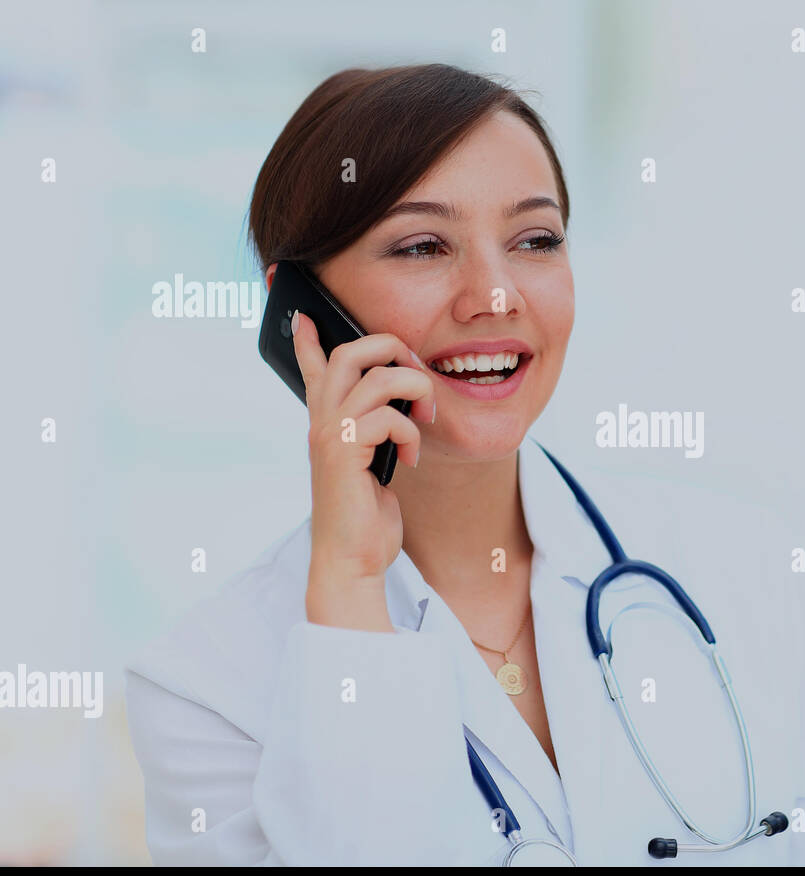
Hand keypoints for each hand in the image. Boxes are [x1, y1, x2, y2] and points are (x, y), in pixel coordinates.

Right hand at [291, 311, 435, 629]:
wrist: (353, 558)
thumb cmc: (364, 516)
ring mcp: (329, 434)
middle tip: (414, 367)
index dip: (307, 338)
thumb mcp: (371, 464)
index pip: (312, 368)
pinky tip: (411, 457)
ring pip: (378, 378)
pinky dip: (411, 432)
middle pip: (349, 353)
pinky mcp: (344, 451)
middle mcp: (321, 420)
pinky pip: (389, 417)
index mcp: (326, 421)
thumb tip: (399, 405)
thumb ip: (375, 431)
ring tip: (426, 414)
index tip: (304, 313)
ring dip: (416, 390)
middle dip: (391, 347)